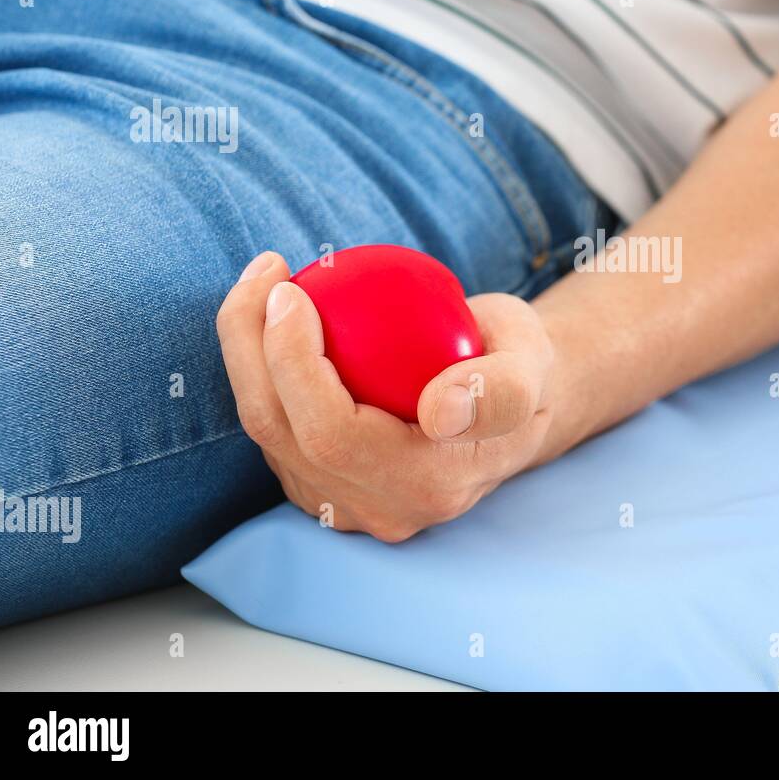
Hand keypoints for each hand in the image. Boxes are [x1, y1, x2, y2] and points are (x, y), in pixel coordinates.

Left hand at [216, 251, 556, 541]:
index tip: (289, 291)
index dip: (292, 363)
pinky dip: (260, 369)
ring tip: (264, 283)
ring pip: (266, 430)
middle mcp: (379, 509)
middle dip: (249, 345)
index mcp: (427, 486)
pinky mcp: (325, 484)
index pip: (331, 432)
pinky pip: (274, 426)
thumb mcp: (532, 362)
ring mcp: (347, 503)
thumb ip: (500, 390)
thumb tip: (438, 412)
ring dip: (246, 351)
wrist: (510, 400)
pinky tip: (271, 317)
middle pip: (279, 431)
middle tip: (265, 270)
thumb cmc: (517, 365)